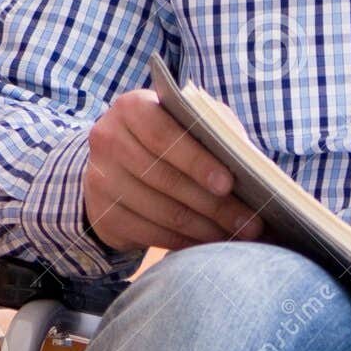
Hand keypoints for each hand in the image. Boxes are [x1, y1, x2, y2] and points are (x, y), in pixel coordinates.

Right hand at [83, 89, 265, 252]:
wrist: (118, 160)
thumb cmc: (169, 136)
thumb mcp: (189, 121)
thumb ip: (215, 130)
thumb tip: (248, 163)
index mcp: (132, 107)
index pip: (165, 136)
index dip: (197, 162)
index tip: (228, 185)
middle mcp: (108, 140)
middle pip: (165, 178)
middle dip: (213, 204)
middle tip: (249, 222)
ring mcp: (100, 179)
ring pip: (160, 211)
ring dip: (204, 228)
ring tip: (236, 235)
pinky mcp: (102, 214)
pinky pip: (149, 234)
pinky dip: (184, 241)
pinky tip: (209, 243)